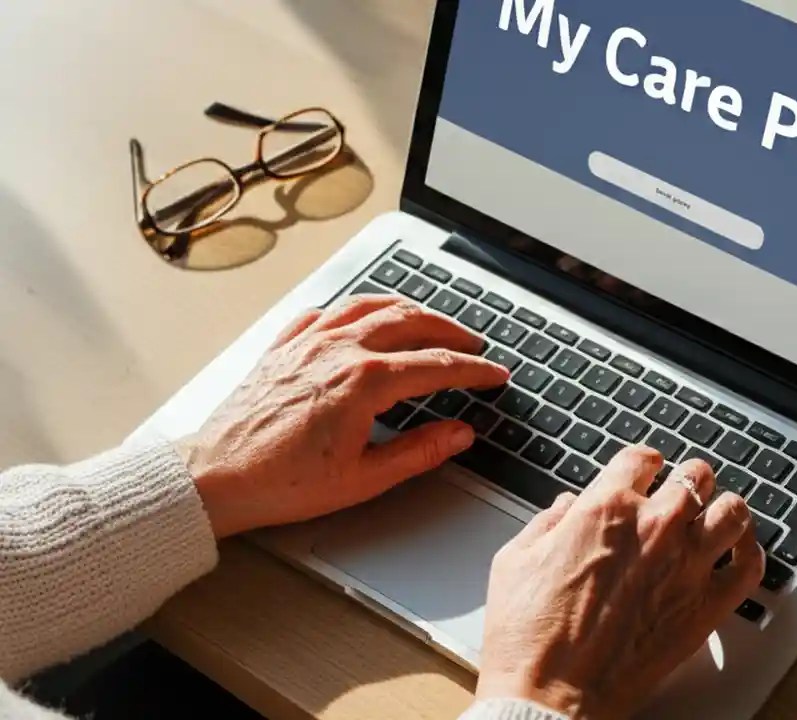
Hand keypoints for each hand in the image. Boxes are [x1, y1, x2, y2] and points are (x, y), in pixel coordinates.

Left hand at [179, 296, 509, 537]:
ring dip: (409, 309)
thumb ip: (420, 451)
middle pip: (411, 321)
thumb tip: (459, 434)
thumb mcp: (364, 479)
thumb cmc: (281, 482)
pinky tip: (363, 318)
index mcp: (365, 381)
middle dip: (451, 329)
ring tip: (430, 320)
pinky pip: (328, 310)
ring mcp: (309, 341)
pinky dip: (356, 309)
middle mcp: (339, 349)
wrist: (216, 477)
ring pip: (371, 304)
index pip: (438, 365)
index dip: (474, 370)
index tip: (495, 374)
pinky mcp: (284, 345)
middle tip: (473, 343)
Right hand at [477, 447, 764, 718]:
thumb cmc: (528, 636)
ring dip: (723, 509)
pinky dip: (750, 554)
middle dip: (686, 481)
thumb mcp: (516, 560)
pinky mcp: (706, 608)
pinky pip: (750, 567)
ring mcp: (687, 566)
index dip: (643, 463)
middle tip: (680, 494)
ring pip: (733, 511)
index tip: (644, 471)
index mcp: (605, 508)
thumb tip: (565, 506)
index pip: (642, 458)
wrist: (548, 695)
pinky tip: (739, 553)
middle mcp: (654, 527)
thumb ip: (547, 522)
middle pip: (695, 476)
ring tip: (715, 517)